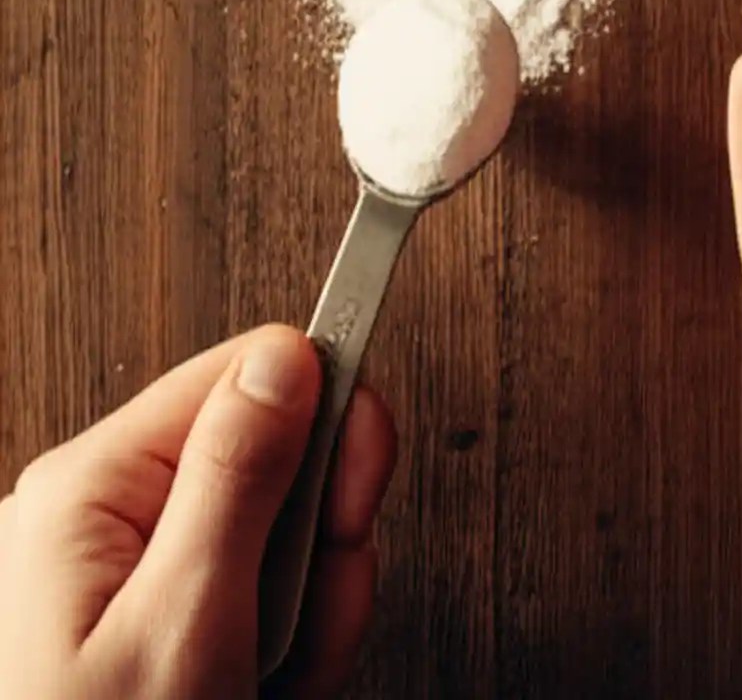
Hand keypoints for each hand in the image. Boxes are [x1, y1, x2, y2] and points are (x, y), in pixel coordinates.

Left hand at [0, 326, 396, 698]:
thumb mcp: (184, 621)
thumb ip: (238, 478)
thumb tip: (289, 358)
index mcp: (97, 486)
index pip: (248, 378)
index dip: (327, 420)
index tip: (361, 490)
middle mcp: (111, 511)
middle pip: (278, 463)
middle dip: (316, 546)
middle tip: (301, 619)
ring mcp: (140, 564)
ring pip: (285, 537)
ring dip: (304, 612)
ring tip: (267, 677)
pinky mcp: (168, 609)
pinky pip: (265, 591)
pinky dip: (285, 642)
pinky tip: (260, 685)